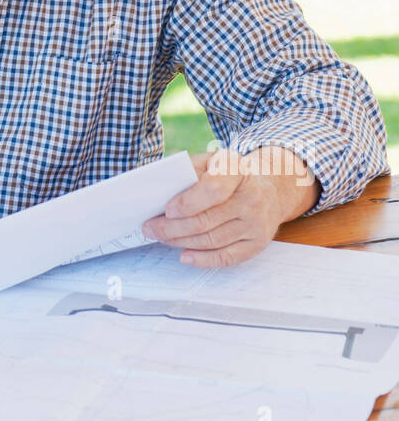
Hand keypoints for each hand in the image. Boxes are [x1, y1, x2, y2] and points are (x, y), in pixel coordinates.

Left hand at [140, 146, 320, 268]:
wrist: (269, 190)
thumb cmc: (230, 175)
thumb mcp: (212, 161)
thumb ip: (189, 170)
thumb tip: (161, 188)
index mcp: (238, 171)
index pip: (213, 190)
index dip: (188, 202)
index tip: (167, 210)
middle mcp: (252, 199)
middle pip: (207, 220)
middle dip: (172, 228)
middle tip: (150, 228)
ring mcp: (257, 223)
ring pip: (212, 240)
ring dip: (182, 242)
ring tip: (162, 238)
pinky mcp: (258, 243)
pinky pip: (227, 257)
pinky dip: (203, 260)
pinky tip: (185, 255)